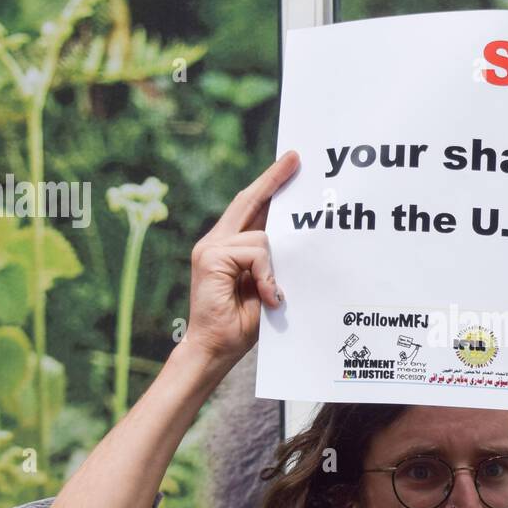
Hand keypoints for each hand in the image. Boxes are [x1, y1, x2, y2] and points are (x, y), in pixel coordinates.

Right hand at [183, 150, 299, 368]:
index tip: (290, 164)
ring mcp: (211, 247)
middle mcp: (216, 241)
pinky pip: (256, 252)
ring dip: (274, 268)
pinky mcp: (211, 257)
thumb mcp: (266, 285)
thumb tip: (295, 239)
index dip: (270, 185)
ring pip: (262, 237)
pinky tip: (267, 296)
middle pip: (249, 200)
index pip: (252, 207)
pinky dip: (266, 276)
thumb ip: (273, 261)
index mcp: (229, 246)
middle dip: (274, 179)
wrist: (215, 348)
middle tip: (296, 158)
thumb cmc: (242, 323)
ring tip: (271, 295)